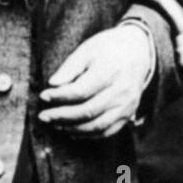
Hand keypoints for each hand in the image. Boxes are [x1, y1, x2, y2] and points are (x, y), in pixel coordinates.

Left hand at [38, 24, 151, 138]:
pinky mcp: (128, 113)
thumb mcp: (87, 49)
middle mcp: (120, 91)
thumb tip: (52, 84)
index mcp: (110, 71)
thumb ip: (70, 68)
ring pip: (97, 125)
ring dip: (73, 129)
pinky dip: (89, 135)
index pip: (80, 91)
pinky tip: (73, 131)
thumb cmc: (108, 48)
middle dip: (62, 116)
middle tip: (43, 116)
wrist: (138, 51)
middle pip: (88, 111)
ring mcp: (126, 105)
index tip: (44, 96)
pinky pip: (108, 131)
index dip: (59, 97)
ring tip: (55, 125)